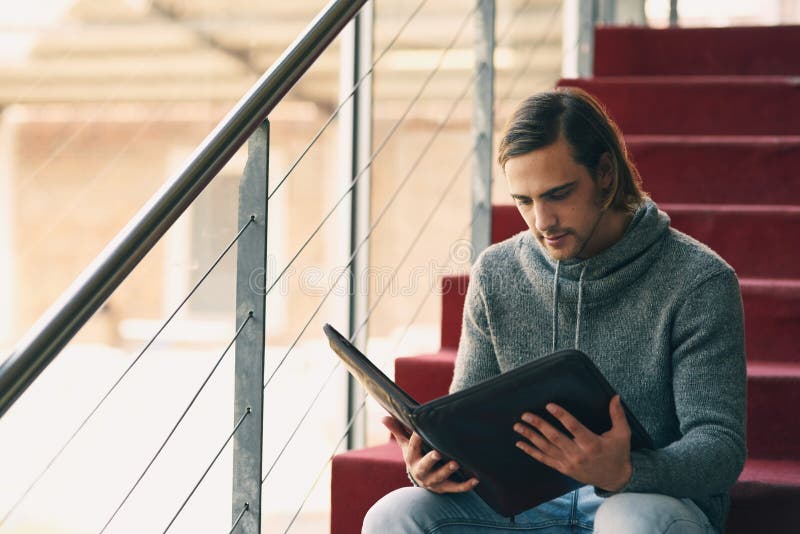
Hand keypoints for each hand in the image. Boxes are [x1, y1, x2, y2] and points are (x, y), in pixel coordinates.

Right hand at [382, 416, 478, 492]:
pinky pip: (455, 488)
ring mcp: (433, 481)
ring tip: (456, 464)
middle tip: (439, 453)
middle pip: (425, 465)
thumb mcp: (406, 445)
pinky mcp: (444, 488)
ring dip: (447, 471)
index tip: (421, 429)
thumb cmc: (415, 456)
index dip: (417, 438)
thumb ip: (398, 431)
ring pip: (440, 478)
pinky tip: (475, 480)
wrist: (421, 480)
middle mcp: (420, 471)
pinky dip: (465, 485)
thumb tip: (384, 417)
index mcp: (411, 458)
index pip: (412, 446)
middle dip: (431, 459)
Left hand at [513, 395, 632, 491]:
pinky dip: (531, 452)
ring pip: (546, 448)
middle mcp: (578, 454)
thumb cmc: (618, 453)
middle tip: (525, 414)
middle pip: (555, 438)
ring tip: (518, 426)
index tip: (549, 406)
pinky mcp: (564, 469)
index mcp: (592, 444)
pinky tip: (520, 444)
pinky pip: (545, 460)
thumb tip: (615, 397)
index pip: (574, 427)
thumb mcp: (622, 434)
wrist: (615, 479)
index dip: (561, 416)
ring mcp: (569, 463)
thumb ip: (617, 415)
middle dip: (539, 425)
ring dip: (531, 437)